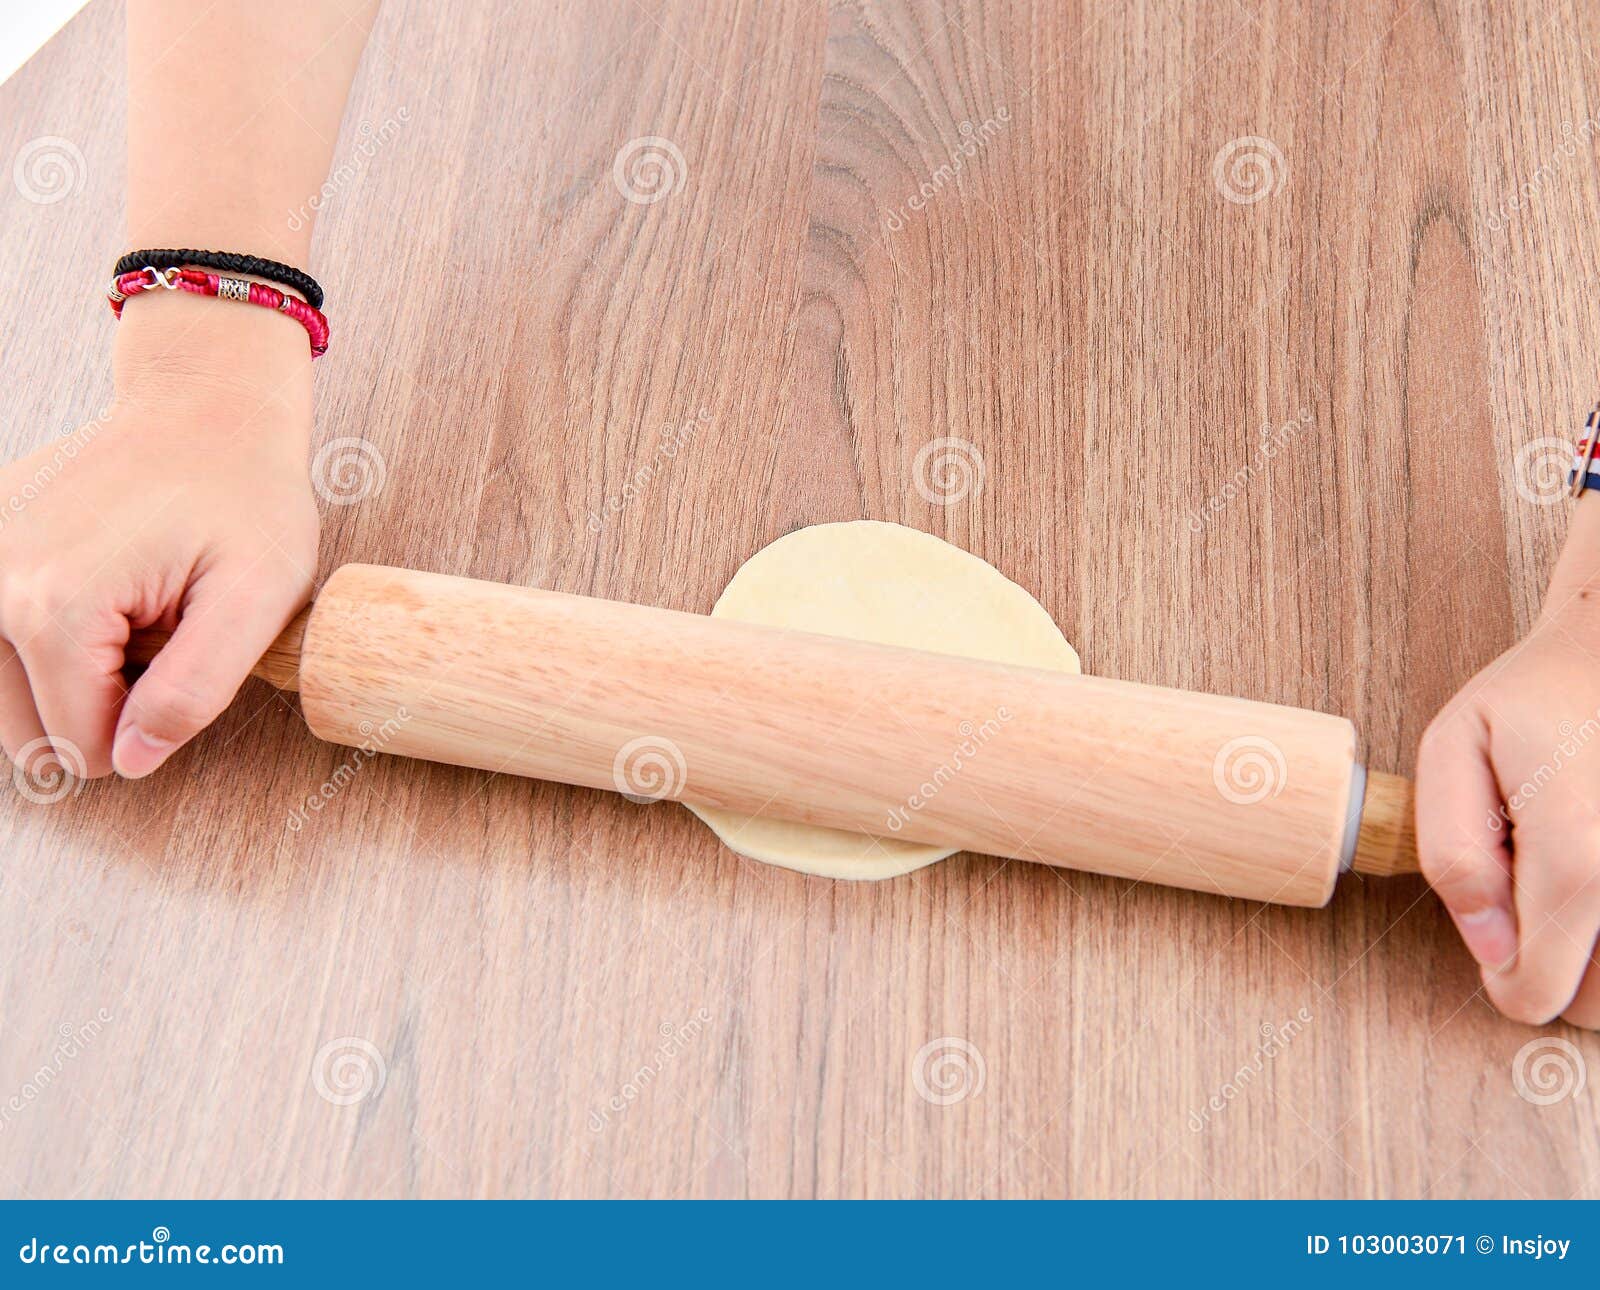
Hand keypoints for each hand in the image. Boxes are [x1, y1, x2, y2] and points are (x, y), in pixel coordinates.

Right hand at [0, 291, 317, 783]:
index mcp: (57, 608)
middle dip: (102, 702)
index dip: (147, 723)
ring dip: (72, 675)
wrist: (209, 405)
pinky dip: (47, 632)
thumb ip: (194, 692)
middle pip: (28, 732)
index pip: (82, 746)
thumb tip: (129, 760)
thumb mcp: (258, 600)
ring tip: (132, 613)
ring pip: (5, 694)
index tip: (183, 653)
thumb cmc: (246, 496)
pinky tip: (103, 586)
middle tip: (159, 633)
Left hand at [1417, 497, 1599, 1027]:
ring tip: (1579, 884)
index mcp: (1579, 848)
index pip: (1541, 980)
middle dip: (1561, 971)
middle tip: (1544, 896)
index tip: (1499, 958)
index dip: (1509, 984)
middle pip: (1597, 1005)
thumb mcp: (1455, 747)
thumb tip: (1487, 946)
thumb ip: (1453, 851)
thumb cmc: (1538, 697)